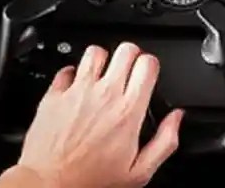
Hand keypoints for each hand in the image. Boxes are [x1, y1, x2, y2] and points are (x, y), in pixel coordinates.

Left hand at [0, 42, 183, 187]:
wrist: (48, 185)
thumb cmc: (90, 182)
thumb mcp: (138, 173)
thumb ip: (165, 142)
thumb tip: (176, 119)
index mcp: (128, 111)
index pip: (148, 64)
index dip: (151, 66)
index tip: (147, 75)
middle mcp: (104, 95)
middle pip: (126, 50)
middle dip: (132, 56)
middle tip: (128, 71)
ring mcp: (77, 92)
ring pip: (95, 52)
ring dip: (102, 60)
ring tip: (102, 75)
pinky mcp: (54, 96)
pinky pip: (66, 69)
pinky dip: (73, 75)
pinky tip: (77, 88)